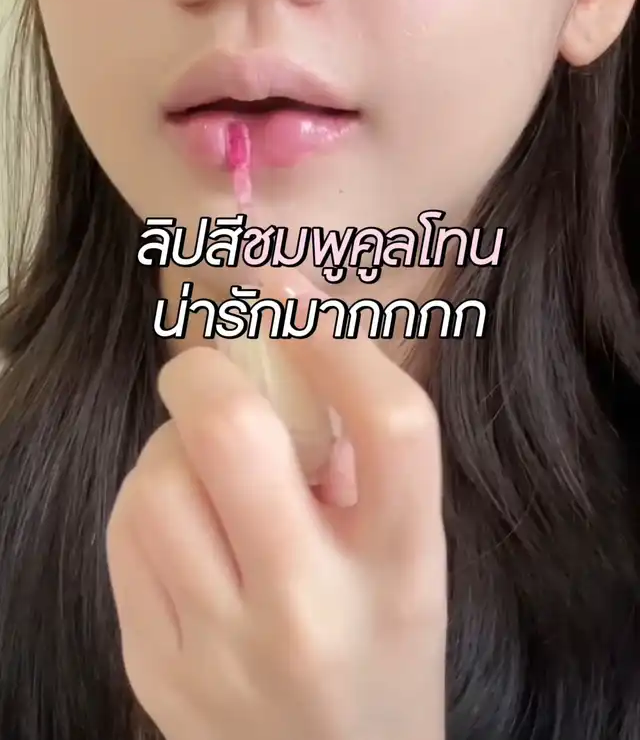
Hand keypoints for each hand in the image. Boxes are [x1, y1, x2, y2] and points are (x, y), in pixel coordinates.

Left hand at [106, 270, 446, 739]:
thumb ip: (361, 466)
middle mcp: (310, 610)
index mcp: (402, 572)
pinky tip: (184, 524)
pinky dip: (148, 501)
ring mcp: (220, 647)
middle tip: (209, 370)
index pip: (388, 427)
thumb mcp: (410, 565)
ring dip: (174, 447)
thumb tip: (279, 358)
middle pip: (236, 436)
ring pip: (158, 482)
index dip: (333, 336)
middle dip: (206, 373)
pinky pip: (125, 534)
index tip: (287, 285)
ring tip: (207, 469)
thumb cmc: (381, 656)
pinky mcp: (153, 666)